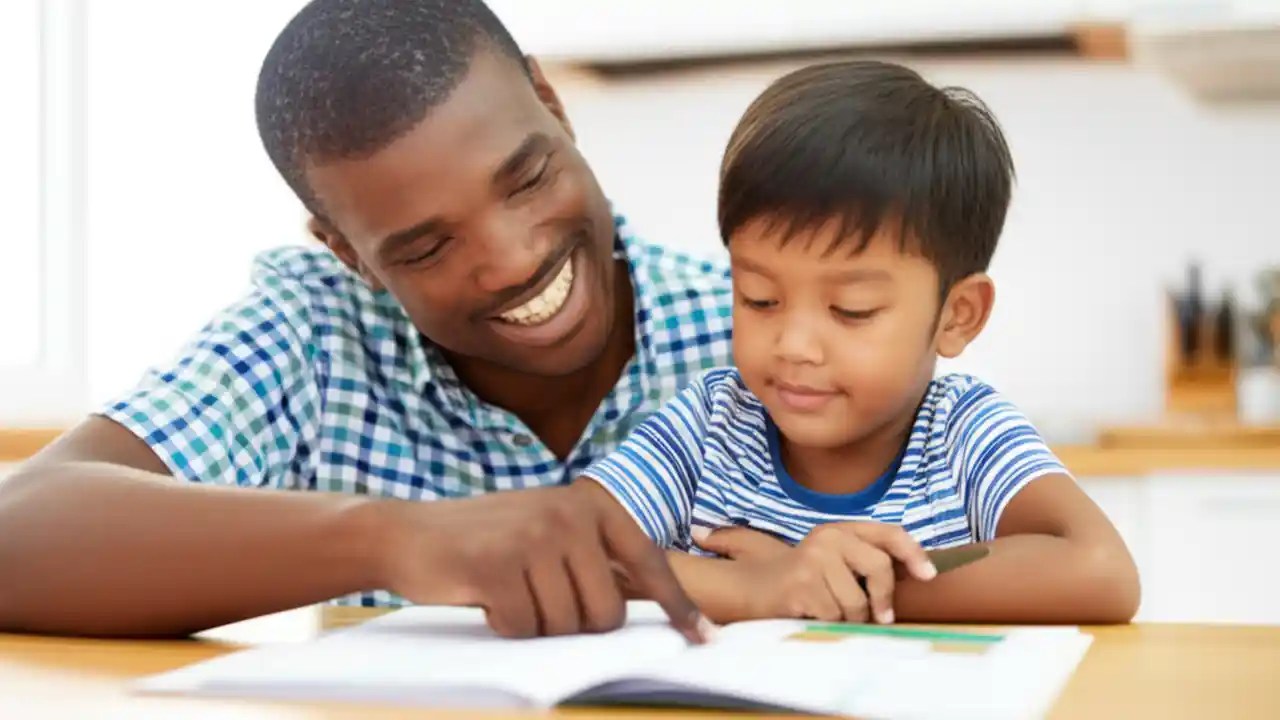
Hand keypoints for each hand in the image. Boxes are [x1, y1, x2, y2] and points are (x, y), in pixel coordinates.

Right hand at [377, 479, 707, 641]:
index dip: (677, 605)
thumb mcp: (548, 530)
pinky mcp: (498, 567)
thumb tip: (650, 610)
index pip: (648, 562)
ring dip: (537, 625)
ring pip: (566, 626)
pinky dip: (506, 628)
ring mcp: (534, 538)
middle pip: (606, 613)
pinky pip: (525, 629)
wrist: (408, 533)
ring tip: (508, 592)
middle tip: (538, 601)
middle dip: (576, 626)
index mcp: (590, 504)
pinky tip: (486, 598)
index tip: (703, 638)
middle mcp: (568, 514)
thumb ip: (593, 557)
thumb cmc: (487, 542)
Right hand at [705, 522, 936, 623]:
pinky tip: (813, 615)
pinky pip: (834, 616)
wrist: (755, 588)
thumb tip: (919, 577)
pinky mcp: (800, 585)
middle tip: (881, 617)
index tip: (928, 576)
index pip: (889, 533)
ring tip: (832, 613)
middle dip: (883, 599)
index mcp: (841, 529)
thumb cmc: (807, 580)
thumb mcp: (837, 561)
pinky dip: (829, 624)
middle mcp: (827, 538)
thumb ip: (868, 561)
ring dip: (851, 619)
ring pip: (857, 602)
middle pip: (879, 568)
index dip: (913, 553)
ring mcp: (812, 560)